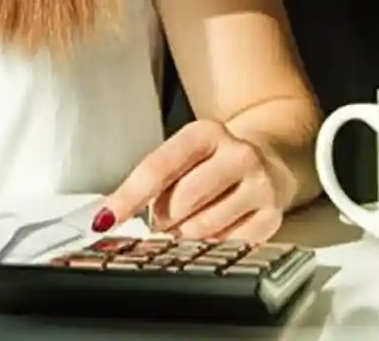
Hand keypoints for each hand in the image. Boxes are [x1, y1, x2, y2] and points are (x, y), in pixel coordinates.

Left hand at [95, 119, 285, 241]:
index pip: (158, 168)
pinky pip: (228, 245)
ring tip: (187, 224)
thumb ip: (154, 180)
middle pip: (181, 202)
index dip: (129, 197)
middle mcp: (238, 155)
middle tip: (160, 220)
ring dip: (184, 234)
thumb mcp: (183, 155)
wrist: (269, 159)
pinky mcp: (272, 216)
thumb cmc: (212, 161)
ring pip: (203, 228)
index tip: (106, 219)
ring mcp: (259, 186)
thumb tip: (114, 215)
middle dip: (161, 219)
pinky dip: (211, 244)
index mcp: (205, 133)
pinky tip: (213, 230)